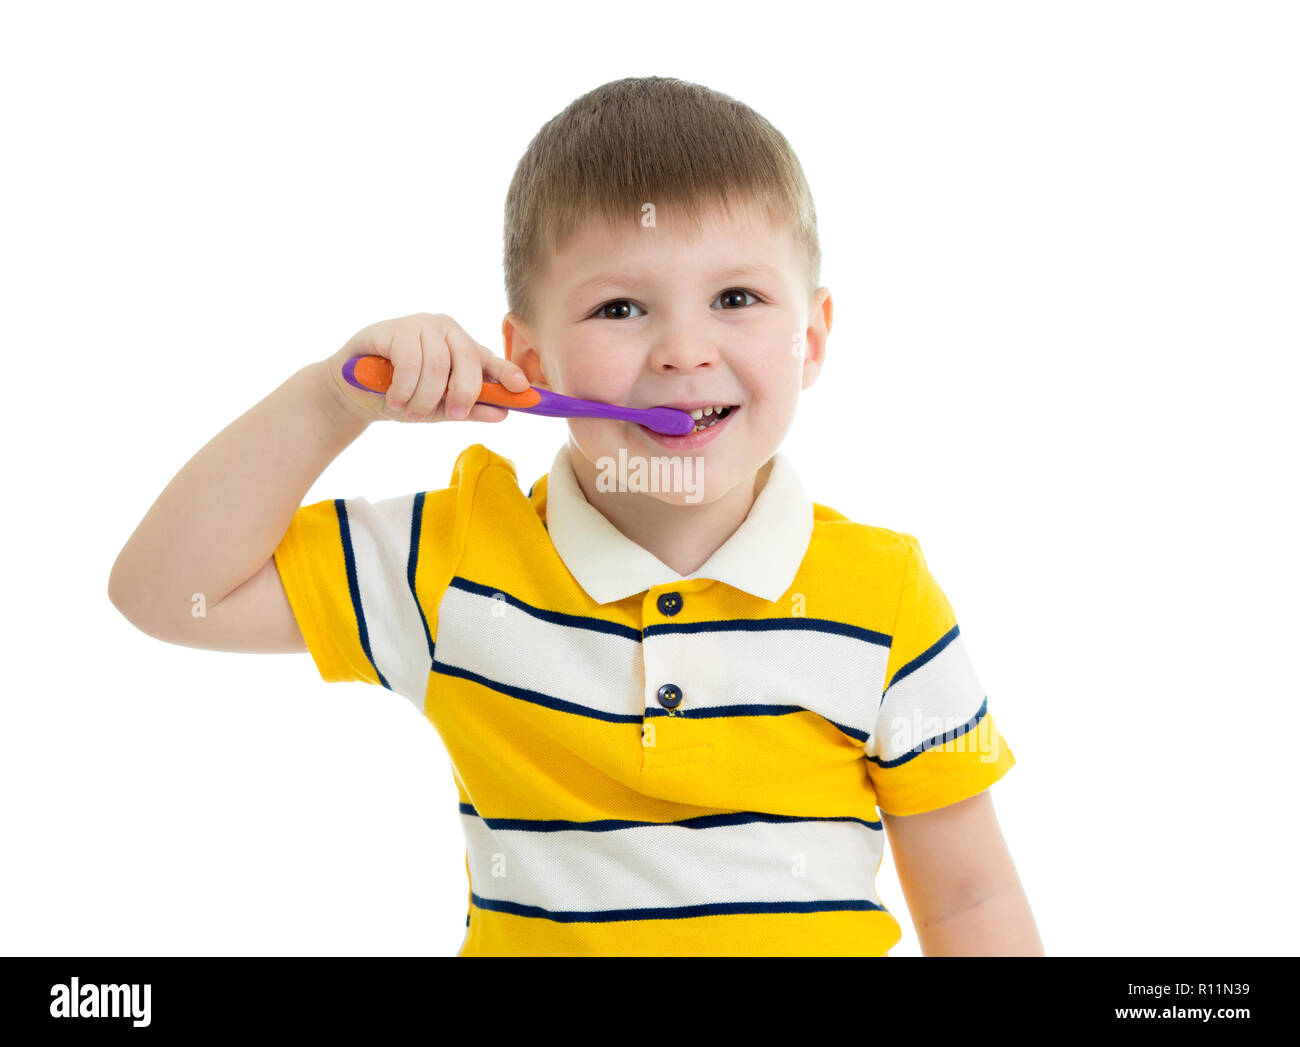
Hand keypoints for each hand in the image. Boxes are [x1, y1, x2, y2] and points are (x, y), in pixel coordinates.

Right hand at [317, 312, 531, 423]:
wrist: (355, 391)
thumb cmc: (402, 396)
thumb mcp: (439, 409)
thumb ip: (469, 409)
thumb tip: (503, 414)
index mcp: (463, 349)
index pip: (490, 360)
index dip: (507, 372)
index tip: (522, 389)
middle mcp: (446, 331)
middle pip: (467, 361)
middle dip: (461, 394)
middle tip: (450, 415)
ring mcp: (421, 325)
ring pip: (436, 367)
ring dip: (422, 398)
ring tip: (409, 410)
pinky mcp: (395, 328)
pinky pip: (409, 363)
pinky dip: (403, 389)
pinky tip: (394, 399)